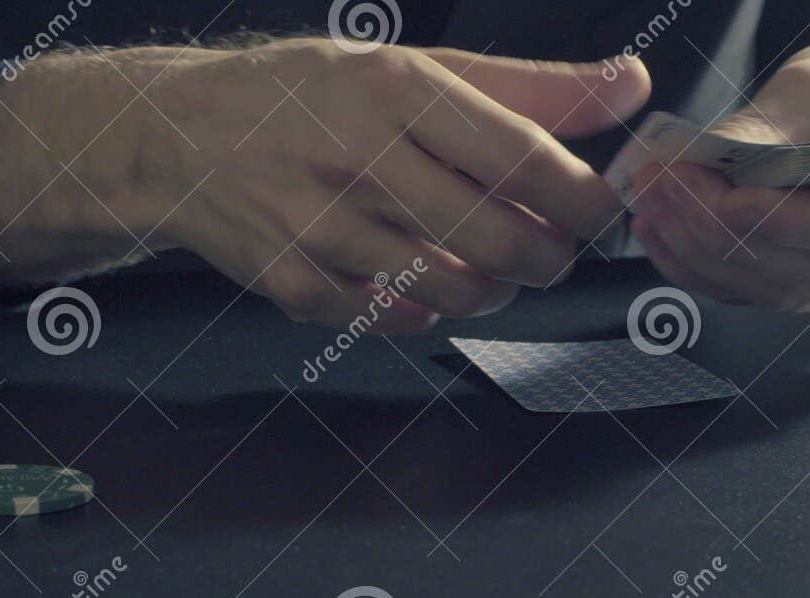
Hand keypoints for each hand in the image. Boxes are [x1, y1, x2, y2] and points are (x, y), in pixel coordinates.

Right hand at [0, 39, 650, 329]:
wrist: (177, 138)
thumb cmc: (311, 96)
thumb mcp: (413, 67)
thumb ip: (528, 87)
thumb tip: (632, 86)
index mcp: (396, 90)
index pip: (528, 160)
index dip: (587, 200)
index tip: (604, 209)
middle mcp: (358, 159)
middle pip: (503, 242)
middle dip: (552, 258)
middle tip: (556, 248)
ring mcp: (323, 231)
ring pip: (460, 292)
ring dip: (497, 287)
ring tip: (490, 259)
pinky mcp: (297, 285)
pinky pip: (400, 318)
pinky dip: (428, 306)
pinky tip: (419, 275)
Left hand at [629, 31, 809, 312]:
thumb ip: (784, 124)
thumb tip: (714, 157)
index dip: (783, 222)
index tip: (717, 195)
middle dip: (724, 233)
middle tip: (661, 187)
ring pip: (782, 291)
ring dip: (705, 254)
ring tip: (652, 205)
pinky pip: (767, 295)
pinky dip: (709, 269)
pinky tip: (666, 235)